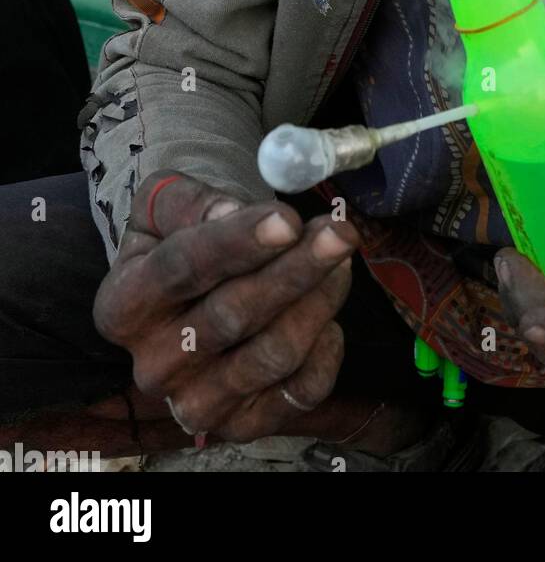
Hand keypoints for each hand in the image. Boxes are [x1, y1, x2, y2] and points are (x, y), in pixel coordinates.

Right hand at [93, 170, 357, 441]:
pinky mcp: (244, 424)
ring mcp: (196, 402)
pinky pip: (301, 392)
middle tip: (339, 233)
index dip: (238, 243)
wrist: (192, 283)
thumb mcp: (164, 203)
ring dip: (319, 300)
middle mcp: (152, 366)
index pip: (181, 269)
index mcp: (122, 306)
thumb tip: (227, 212)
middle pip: (232, 315)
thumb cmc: (182, 233)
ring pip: (272, 353)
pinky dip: (326, 349)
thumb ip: (190, 202)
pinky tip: (328, 311)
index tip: (288, 220)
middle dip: (295, 269)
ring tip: (340, 258)